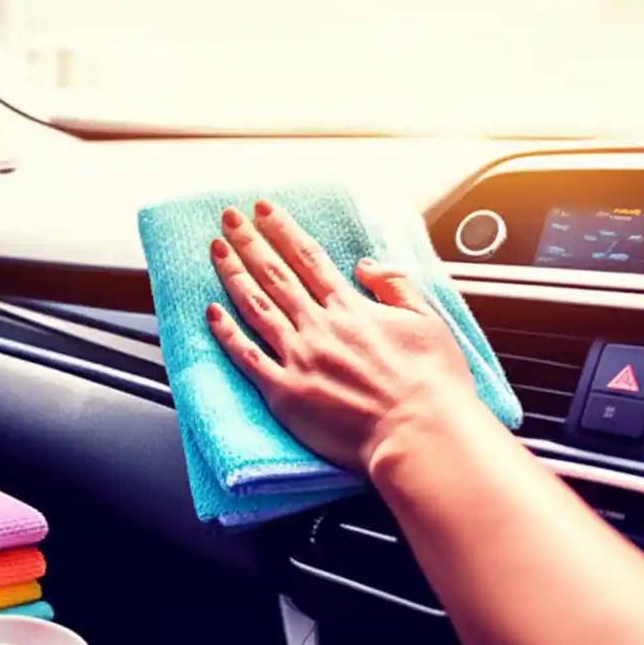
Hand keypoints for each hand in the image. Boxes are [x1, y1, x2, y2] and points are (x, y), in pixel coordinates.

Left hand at [206, 199, 478, 472]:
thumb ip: (395, 285)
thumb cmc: (432, 384)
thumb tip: (364, 264)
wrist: (421, 434)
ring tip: (216, 250)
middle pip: (274, 274)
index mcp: (351, 308)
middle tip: (227, 219)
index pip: (308, 258)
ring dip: (232, 275)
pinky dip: (226, 333)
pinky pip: (247, 357)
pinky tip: (211, 313)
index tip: (262, 210)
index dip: (282, 230)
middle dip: (248, 242)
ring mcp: (299, 358)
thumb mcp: (427, 319)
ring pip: (256, 307)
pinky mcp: (286, 393)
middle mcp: (319, 327)